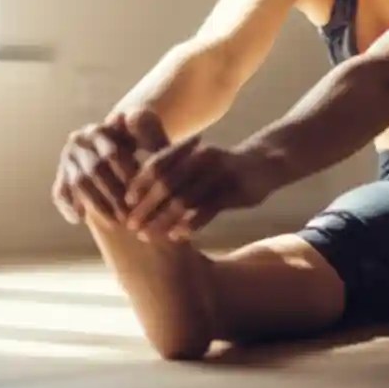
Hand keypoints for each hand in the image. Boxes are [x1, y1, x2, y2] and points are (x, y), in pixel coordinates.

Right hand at [50, 112, 141, 226]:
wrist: (125, 150)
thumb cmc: (144, 145)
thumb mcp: (151, 139)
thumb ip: (152, 138)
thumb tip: (149, 145)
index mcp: (101, 129)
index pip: (113, 153)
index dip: (128, 175)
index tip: (142, 194)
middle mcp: (80, 140)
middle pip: (95, 170)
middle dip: (114, 195)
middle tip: (131, 216)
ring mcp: (68, 157)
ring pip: (80, 182)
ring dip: (98, 205)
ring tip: (116, 223)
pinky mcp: (62, 176)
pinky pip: (60, 193)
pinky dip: (68, 207)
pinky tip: (79, 219)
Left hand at [123, 139, 281, 240]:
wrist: (264, 163)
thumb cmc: (222, 168)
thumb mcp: (198, 163)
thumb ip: (173, 172)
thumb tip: (139, 192)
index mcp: (189, 151)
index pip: (156, 165)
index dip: (139, 183)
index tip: (124, 203)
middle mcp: (200, 158)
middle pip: (166, 183)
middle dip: (146, 206)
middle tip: (130, 225)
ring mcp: (218, 174)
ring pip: (184, 199)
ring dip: (162, 219)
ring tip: (148, 235)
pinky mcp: (234, 190)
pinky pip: (208, 209)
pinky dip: (190, 224)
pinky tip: (177, 237)